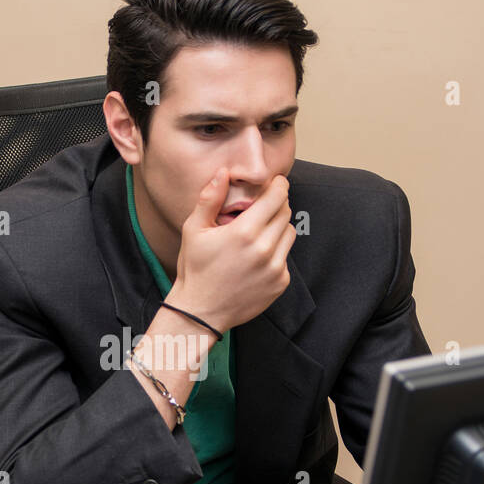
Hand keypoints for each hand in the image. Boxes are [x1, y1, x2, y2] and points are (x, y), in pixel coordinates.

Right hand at [168, 167, 294, 332]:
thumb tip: (223, 172)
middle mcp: (264, 249)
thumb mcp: (194, 230)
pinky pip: (286, 258)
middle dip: (276, 205)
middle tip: (262, 209)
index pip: (276, 197)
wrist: (201, 311)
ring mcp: (275, 268)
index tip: (276, 183)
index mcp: (244, 232)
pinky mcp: (280, 283)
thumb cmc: (195, 269)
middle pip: (285, 212)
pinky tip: (256, 259)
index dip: (278, 186)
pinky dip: (276, 253)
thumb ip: (210, 198)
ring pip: (289, 234)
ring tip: (258, 234)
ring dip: (278, 228)